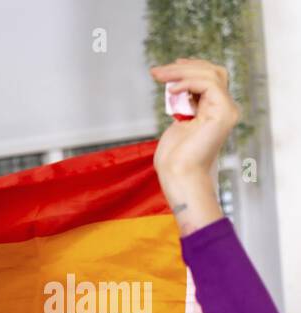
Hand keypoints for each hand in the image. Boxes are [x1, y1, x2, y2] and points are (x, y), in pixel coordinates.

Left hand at [150, 58, 239, 184]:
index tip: (165, 69)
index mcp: (216, 110)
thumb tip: (176, 88)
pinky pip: (208, 85)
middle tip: (157, 71)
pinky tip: (170, 89)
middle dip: (184, 67)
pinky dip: (188, 83)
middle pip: (212, 72)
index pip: (210, 78)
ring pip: (210, 75)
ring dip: (182, 72)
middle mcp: (225, 108)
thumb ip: (183, 104)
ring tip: (159, 76)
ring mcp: (226, 110)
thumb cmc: (175, 158)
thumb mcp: (179, 123)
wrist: (179, 175)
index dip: (189, 69)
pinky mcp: (223, 113)